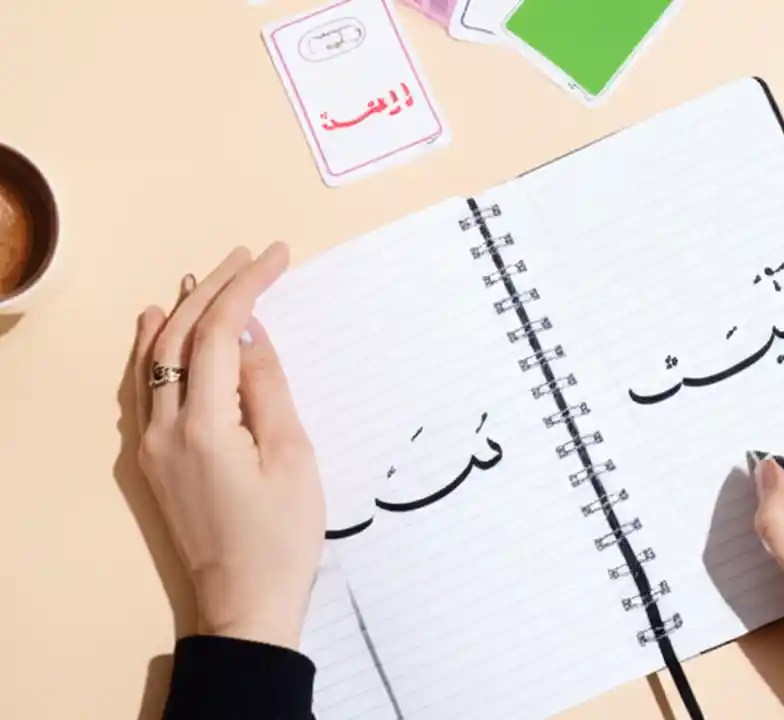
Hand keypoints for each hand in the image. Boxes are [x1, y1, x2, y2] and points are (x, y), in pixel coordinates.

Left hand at [131, 243, 323, 649]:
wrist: (245, 602)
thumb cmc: (282, 537)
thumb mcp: (292, 456)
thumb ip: (268, 388)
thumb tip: (250, 334)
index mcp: (205, 426)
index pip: (219, 334)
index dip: (247, 288)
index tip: (275, 257)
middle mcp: (165, 429)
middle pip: (180, 338)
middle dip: (215, 289)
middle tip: (249, 256)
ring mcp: (153, 445)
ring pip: (154, 359)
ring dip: (182, 312)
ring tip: (206, 276)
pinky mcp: (156, 459)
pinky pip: (146, 387)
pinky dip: (152, 348)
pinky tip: (156, 323)